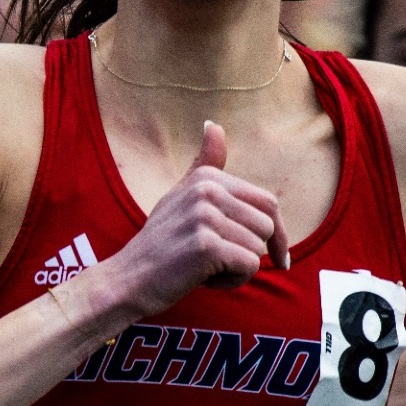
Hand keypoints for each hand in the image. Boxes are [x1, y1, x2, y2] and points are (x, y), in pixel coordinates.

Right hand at [107, 121, 290, 315]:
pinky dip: (232, 280)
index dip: (277, 233)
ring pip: (259, 247)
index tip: (278, 257)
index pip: (268, 203)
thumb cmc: (160, 243)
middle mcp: (206, 190)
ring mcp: (205, 216)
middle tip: (219, 260)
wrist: (127, 279)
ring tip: (206, 268)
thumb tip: (213, 124)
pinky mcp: (206, 246)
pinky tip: (204, 279)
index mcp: (206, 177)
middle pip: (268, 225)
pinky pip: (249, 266)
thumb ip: (204, 164)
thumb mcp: (181, 196)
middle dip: (254, 250)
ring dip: (239, 268)